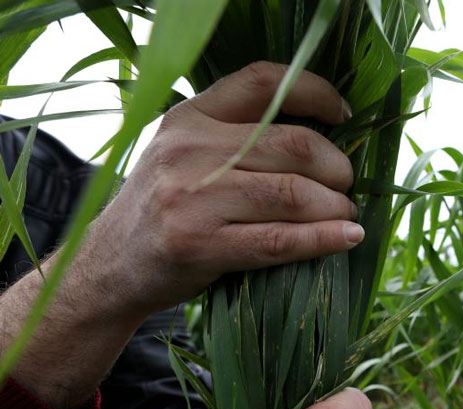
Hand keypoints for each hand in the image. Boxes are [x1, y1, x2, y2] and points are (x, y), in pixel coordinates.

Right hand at [84, 60, 360, 318]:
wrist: (109, 266)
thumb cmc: (166, 208)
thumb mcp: (186, 154)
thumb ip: (238, 138)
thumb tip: (325, 141)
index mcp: (190, 116)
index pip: (263, 82)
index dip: (315, 92)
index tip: (343, 114)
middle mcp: (189, 149)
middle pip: (293, 144)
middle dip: (336, 167)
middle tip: (346, 186)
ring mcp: (192, 198)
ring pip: (293, 193)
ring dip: (335, 206)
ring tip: (345, 215)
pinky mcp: (200, 244)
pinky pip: (280, 239)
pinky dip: (324, 238)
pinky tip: (348, 237)